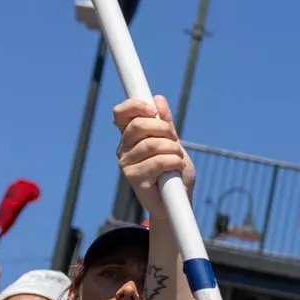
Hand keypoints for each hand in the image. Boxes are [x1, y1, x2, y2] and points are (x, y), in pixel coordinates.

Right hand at [113, 96, 193, 216]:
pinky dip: (174, 162)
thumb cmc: (174, 171)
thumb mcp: (172, 143)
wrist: (178, 201)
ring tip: (177, 159)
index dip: (135, 106)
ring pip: (152, 144)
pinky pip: (158, 161)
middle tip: (175, 141)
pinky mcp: (134, 178)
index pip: (121, 113)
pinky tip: (176, 169)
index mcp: (130, 137)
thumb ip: (165, 123)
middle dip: (163, 129)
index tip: (153, 110)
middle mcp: (123, 148)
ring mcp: (126, 164)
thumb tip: (158, 99)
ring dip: (173, 150)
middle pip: (139, 125)